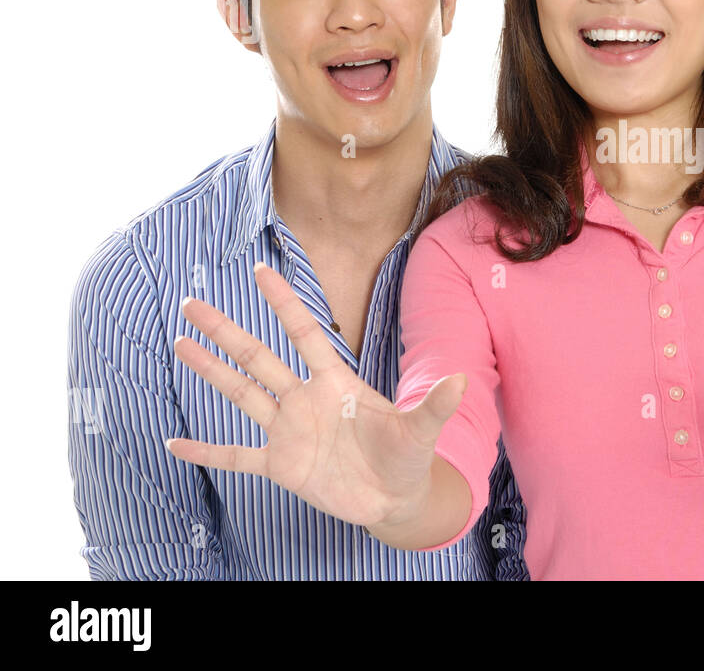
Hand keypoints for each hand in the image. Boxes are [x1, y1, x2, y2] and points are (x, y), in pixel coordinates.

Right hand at [165, 262, 468, 536]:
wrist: (395, 498)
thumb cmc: (408, 456)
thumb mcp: (421, 430)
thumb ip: (435, 405)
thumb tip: (463, 380)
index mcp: (336, 382)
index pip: (305, 334)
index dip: (284, 303)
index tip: (260, 270)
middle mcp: (305, 400)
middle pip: (257, 357)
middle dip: (225, 331)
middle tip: (191, 303)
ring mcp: (289, 431)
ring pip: (241, 394)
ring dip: (211, 371)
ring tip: (181, 344)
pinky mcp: (280, 465)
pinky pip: (235, 455)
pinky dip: (207, 451)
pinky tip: (174, 445)